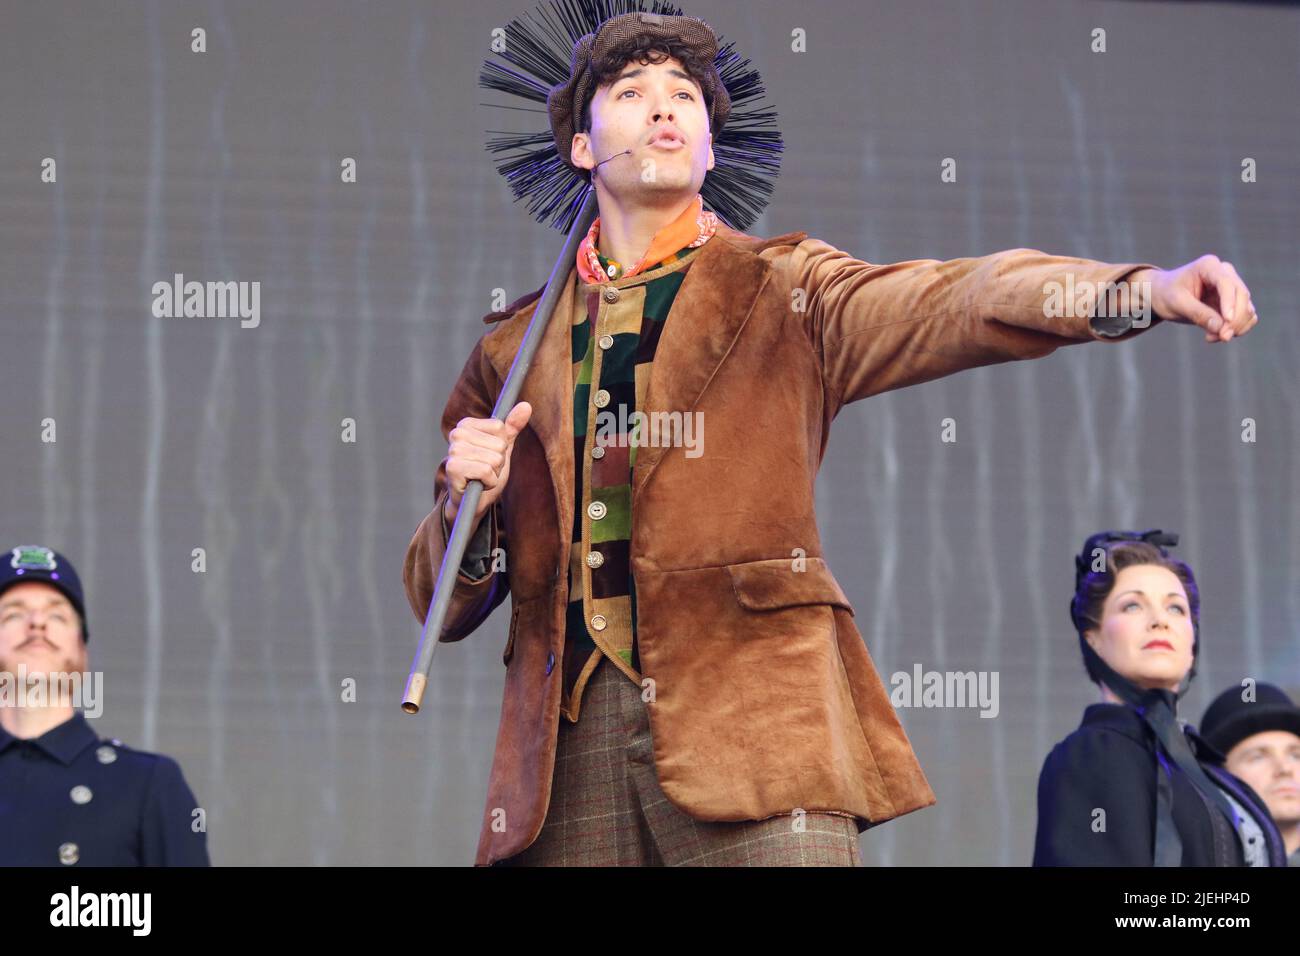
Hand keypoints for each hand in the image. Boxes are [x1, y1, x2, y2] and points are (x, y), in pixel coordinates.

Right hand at [443, 401, 531, 524]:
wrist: (472, 502)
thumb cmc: (486, 473)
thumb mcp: (502, 449)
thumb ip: (512, 427)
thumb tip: (526, 405)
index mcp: (465, 425)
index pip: (500, 428)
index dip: (501, 447)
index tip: (489, 456)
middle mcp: (456, 434)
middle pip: (499, 444)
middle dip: (498, 462)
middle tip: (485, 471)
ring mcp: (453, 451)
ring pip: (495, 459)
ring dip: (494, 474)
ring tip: (481, 478)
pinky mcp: (454, 468)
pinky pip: (487, 472)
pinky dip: (489, 482)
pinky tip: (478, 485)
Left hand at [1130, 255, 1258, 343]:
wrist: (1162, 295)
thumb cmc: (1166, 294)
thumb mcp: (1177, 304)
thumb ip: (1198, 314)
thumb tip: (1221, 329)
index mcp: (1209, 265)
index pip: (1226, 283)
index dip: (1230, 302)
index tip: (1228, 321)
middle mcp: (1226, 273)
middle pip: (1242, 295)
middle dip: (1235, 319)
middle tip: (1221, 338)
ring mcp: (1232, 287)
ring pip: (1247, 308)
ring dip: (1235, 327)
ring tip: (1212, 337)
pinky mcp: (1234, 302)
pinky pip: (1246, 317)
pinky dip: (1237, 329)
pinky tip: (1217, 335)